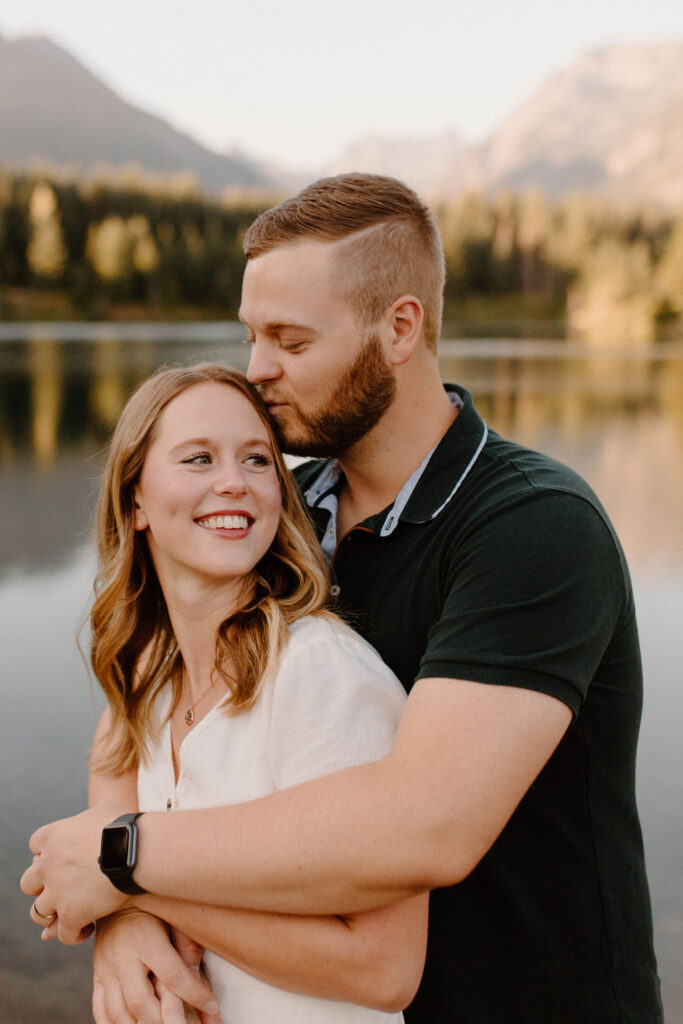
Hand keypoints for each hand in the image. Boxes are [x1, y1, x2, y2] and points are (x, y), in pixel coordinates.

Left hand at [21, 800, 131, 942]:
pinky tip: (89, 927)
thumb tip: (98, 818)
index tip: (64, 857)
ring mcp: (56, 892)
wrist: (135, 850)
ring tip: (71, 912)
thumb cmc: (125, 827)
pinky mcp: (71, 914)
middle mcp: (46, 865)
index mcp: (51, 836)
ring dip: (53, 914)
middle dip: (43, 886)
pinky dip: (74, 933)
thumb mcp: (105, 809)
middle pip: (28, 883)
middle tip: (64, 887)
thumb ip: (91, 817)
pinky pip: (65, 933)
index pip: (35, 845)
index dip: (48, 853)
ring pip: (38, 912)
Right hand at [92, 910, 220, 1023]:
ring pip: (119, 1013)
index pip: (172, 974)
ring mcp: (105, 970)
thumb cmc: (152, 908)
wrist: (115, 899)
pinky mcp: (98, 979)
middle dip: (164, 1022)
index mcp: (144, 937)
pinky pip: (101, 1011)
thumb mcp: (172, 917)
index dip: (194, 993)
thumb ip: (187, 948)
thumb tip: (201, 983)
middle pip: (140, 1001)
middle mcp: (121, 957)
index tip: (212, 1005)